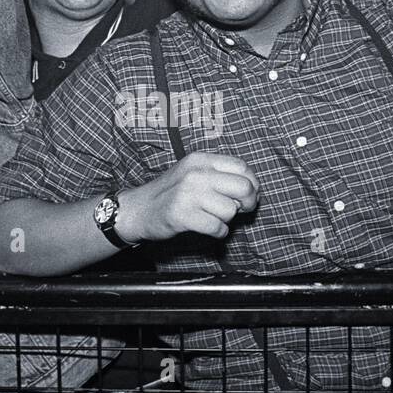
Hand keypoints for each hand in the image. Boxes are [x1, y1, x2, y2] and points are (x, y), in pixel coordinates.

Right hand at [118, 152, 259, 242]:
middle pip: (243, 187)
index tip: (247, 196)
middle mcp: (196, 173)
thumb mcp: (194, 173)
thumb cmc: (172, 193)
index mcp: (201, 160)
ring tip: (211, 217)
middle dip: (247, 203)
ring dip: (226, 219)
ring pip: (230, 210)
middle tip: (239, 210)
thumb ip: (220, 176)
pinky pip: (217, 227)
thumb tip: (253, 190)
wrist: (138, 209)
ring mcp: (188, 194)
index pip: (243, 168)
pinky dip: (218, 232)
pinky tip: (208, 228)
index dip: (252, 184)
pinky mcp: (182, 215)